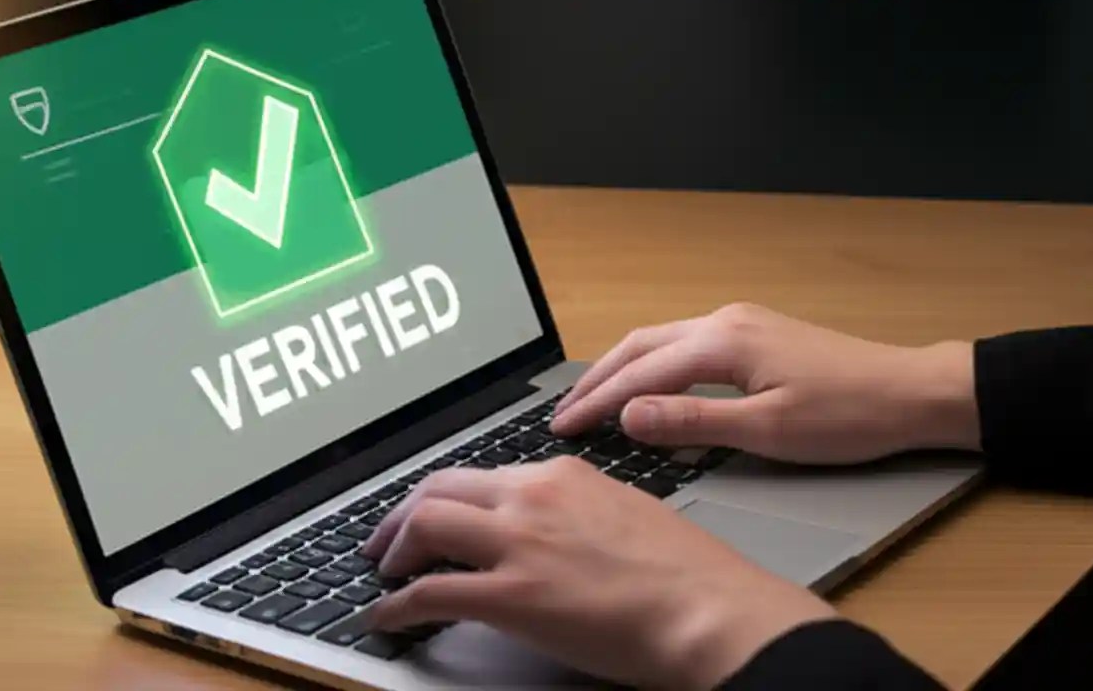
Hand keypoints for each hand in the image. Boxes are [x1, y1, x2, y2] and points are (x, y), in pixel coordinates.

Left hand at [362, 459, 837, 689]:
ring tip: (383, 573)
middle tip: (388, 539)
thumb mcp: (627, 513)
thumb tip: (553, 529)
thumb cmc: (686, 572)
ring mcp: (519, 542)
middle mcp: (531, 496)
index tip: (431, 514)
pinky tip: (387, 618)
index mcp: (561, 474)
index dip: (444, 497)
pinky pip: (431, 592)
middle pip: (439, 488)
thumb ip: (579, 510)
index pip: (481, 475)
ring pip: (425, 524)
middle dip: (403, 515)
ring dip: (394, 549)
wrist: (709, 608)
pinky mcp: (512, 594)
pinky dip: (397, 605)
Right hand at [551, 303, 979, 464]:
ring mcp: (740, 322)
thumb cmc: (849, 416)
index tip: (564, 426)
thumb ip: (693, 422)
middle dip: (598, 379)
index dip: (598, 402)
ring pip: (660, 340)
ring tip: (591, 400)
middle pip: (640, 344)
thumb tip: (631, 416)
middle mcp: (725, 321)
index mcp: (725, 342)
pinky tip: (644, 385)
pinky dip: (651, 364)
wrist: (910, 392)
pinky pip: (683, 343)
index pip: (641, 373)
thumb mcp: (767, 431)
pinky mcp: (754, 333)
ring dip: (622, 369)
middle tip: (564, 412)